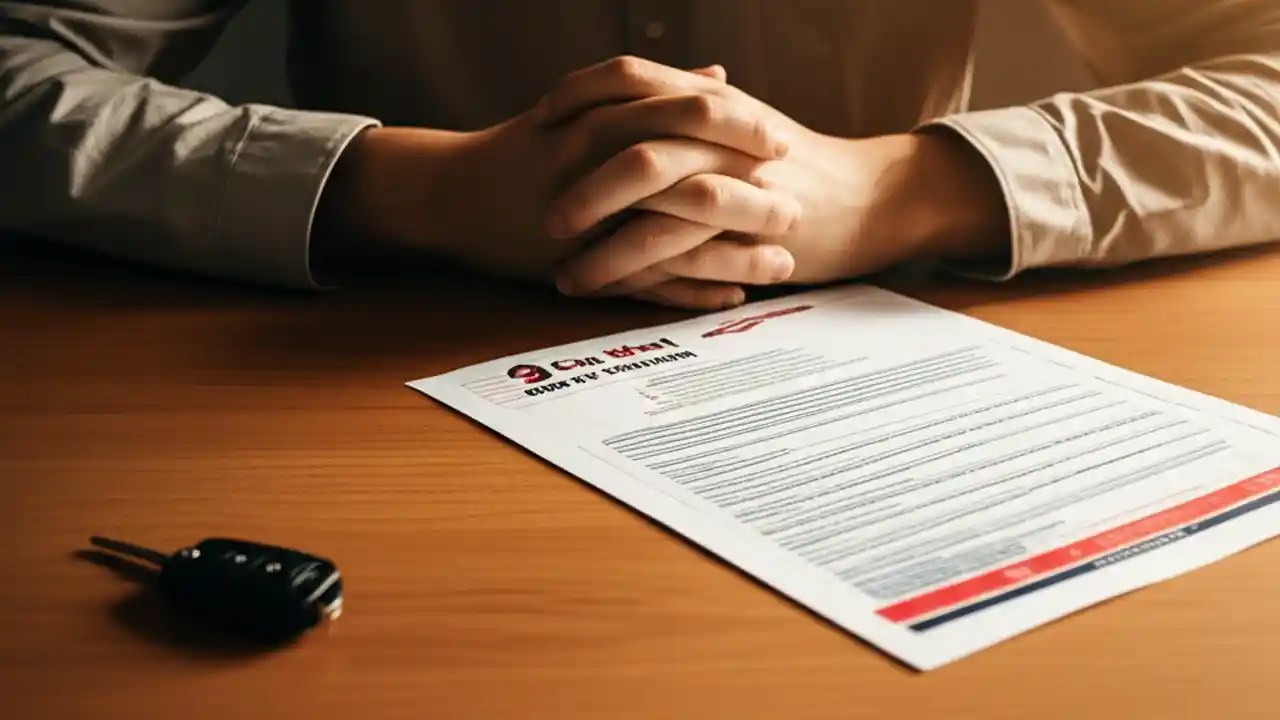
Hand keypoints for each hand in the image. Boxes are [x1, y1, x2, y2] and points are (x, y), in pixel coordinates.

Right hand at [314, 57, 798, 305]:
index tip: (777, 138)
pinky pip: (641, 280)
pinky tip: (732, 295)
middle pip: (678, 155)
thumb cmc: (527, 149)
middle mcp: (588, 157)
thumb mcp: (583, 107)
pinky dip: (690, 289)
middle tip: (792, 195)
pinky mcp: (575, 261)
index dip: (732, 122)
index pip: (675, 106)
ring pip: (666, 224)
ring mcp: (583, 213)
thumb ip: (651, 92)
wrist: (453, 196)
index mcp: (595, 116)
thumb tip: (719, 74)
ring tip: (784, 257)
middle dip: (741, 176)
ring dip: (730, 244)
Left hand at [545, 81, 1008, 297]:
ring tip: (563, 274)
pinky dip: (642, 277)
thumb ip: (684, 106)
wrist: (870, 198)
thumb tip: (622, 95)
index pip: (631, 80)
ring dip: (605, 247)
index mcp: (712, 102)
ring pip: (659, 211)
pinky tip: (614, 295)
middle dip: (582, 185)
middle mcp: (724, 138)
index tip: (537, 124)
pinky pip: (687, 256)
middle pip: (638, 149)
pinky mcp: (754, 237)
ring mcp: (742, 187)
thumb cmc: (794, 163)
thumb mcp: (736, 122)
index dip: (576, 97)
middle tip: (545, 219)